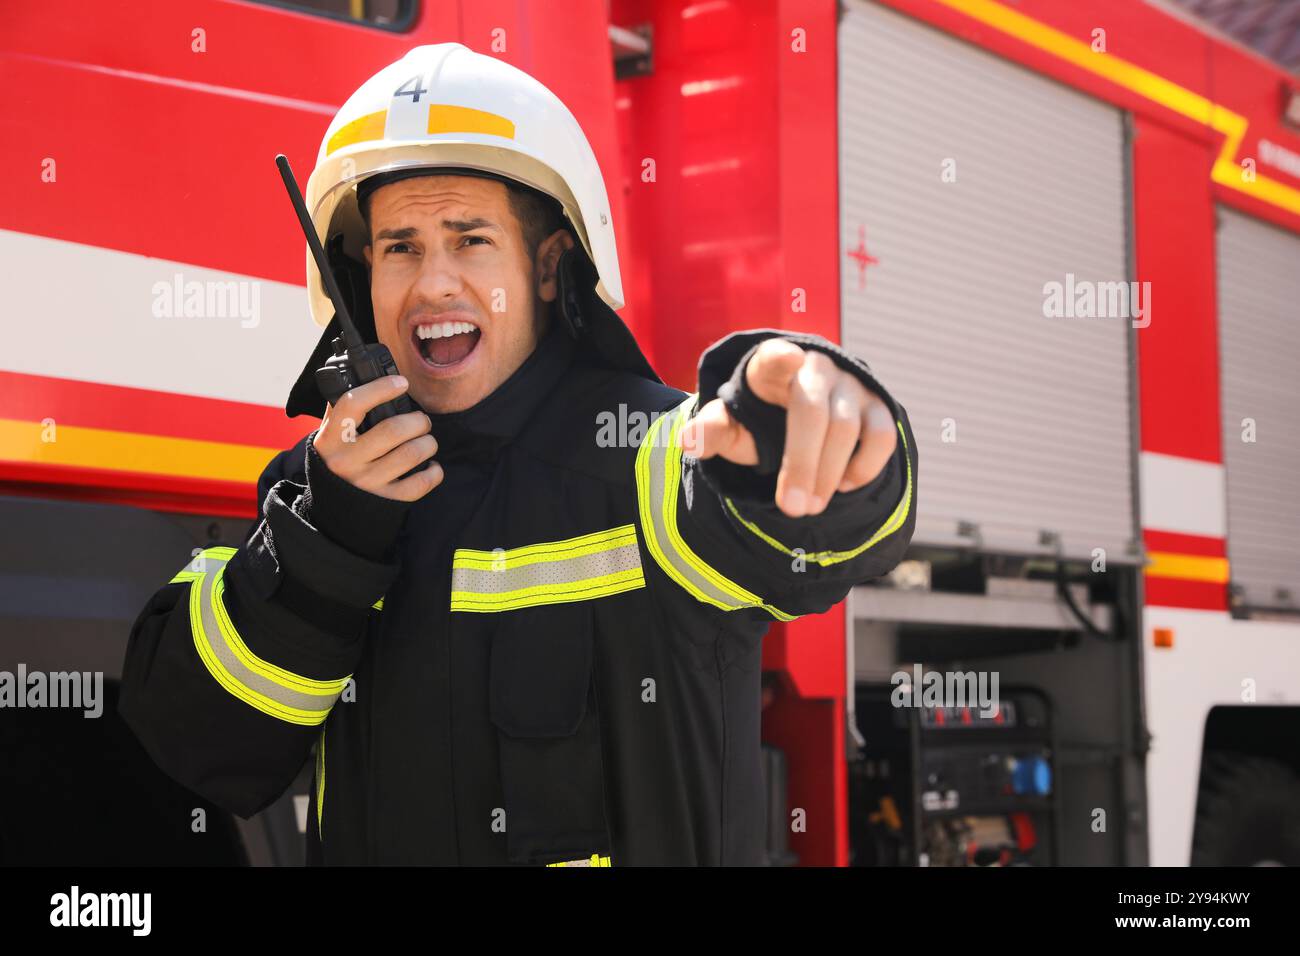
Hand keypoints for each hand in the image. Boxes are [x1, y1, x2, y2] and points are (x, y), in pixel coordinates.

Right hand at [312, 376, 443, 501]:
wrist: (334, 504)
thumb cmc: (340, 456)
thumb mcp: (331, 432)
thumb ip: (344, 408)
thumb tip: (366, 375)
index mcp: (331, 437)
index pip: (353, 403)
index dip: (381, 388)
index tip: (401, 383)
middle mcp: (346, 460)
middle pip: (393, 429)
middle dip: (418, 420)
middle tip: (421, 420)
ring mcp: (366, 482)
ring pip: (411, 453)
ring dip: (428, 443)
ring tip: (426, 440)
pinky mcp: (384, 500)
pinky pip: (419, 484)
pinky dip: (433, 472)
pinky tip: (431, 464)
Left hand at [679, 339, 896, 516]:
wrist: (799, 414)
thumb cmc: (760, 419)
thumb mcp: (734, 427)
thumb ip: (713, 431)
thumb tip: (687, 441)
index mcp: (772, 366)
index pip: (774, 357)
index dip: (781, 358)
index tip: (787, 360)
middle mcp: (816, 367)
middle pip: (812, 412)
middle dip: (802, 464)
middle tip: (791, 508)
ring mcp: (851, 384)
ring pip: (847, 428)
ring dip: (827, 474)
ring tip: (808, 507)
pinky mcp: (878, 404)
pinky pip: (881, 436)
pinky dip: (863, 468)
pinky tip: (841, 486)